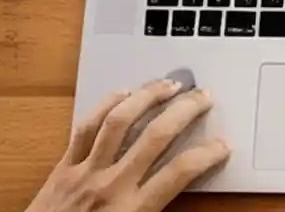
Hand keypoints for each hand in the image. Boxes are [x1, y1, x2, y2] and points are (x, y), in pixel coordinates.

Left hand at [25, 80, 229, 211]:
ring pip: (120, 122)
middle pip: (156, 136)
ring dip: (147, 97)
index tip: (222, 145)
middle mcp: (111, 185)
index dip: (207, 155)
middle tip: (203, 96)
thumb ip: (156, 211)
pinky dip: (105, 106)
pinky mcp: (63, 168)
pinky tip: (122, 94)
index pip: (180, 173)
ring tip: (167, 84)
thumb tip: (179, 193)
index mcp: (132, 210)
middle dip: (185, 110)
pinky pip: (85, 128)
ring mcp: (85, 172)